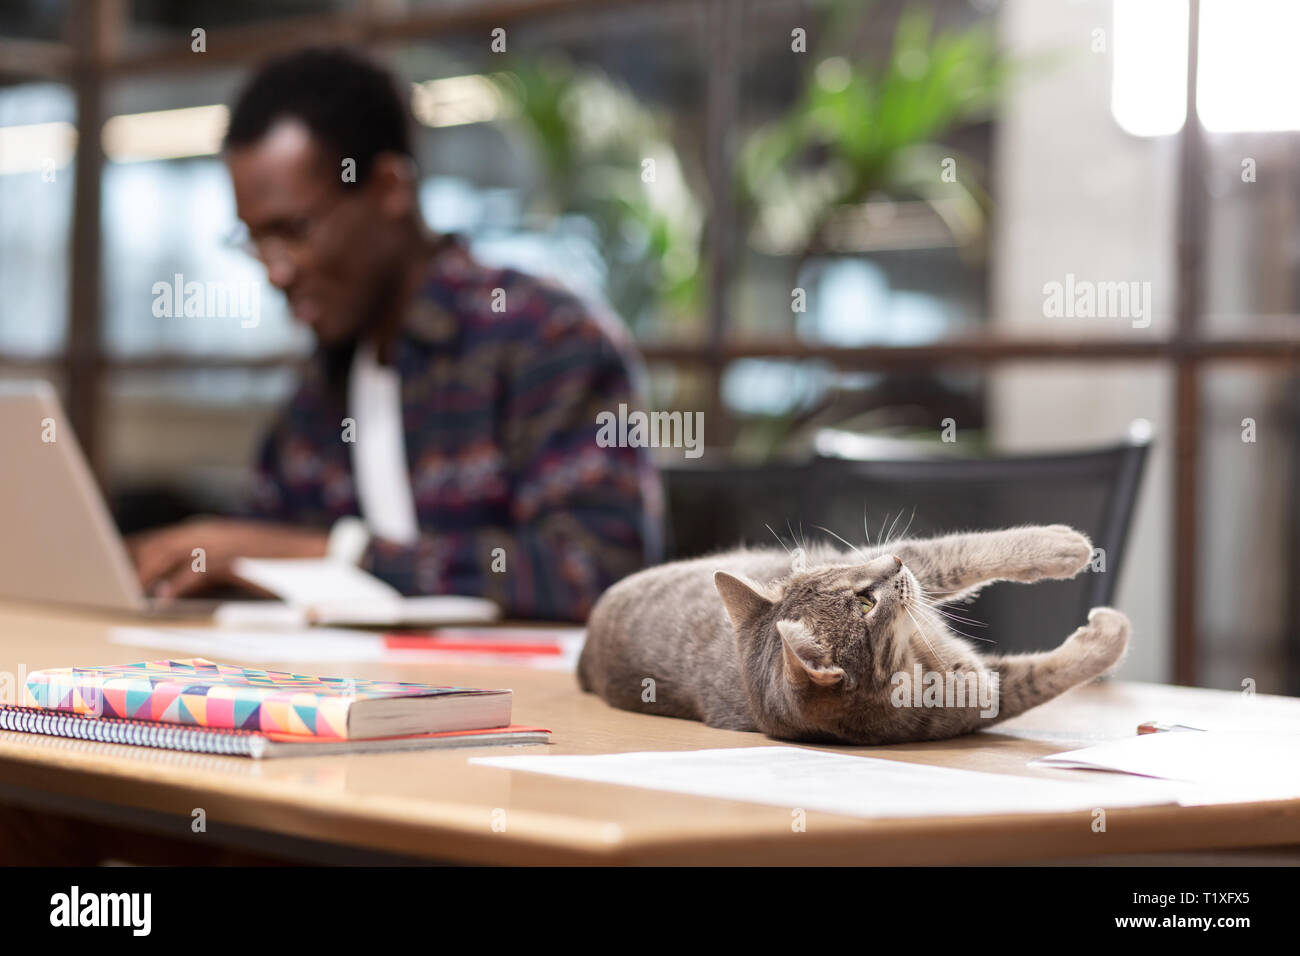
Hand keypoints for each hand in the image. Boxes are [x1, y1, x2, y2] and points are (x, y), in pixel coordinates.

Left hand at [127, 518, 328, 598]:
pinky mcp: (238, 557)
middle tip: (106, 584)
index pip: (158, 539)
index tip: (108, 566)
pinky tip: (163, 598)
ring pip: (171, 553)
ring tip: (127, 594)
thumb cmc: (277, 564)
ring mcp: (224, 542)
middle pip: (157, 544)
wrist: (322, 553)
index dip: (130, 552)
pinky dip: (179, 583)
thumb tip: (167, 587)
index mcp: (207, 531)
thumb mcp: (234, 561)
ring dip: (147, 573)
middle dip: (129, 563)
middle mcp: (210, 532)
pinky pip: (200, 569)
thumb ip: (203, 566)